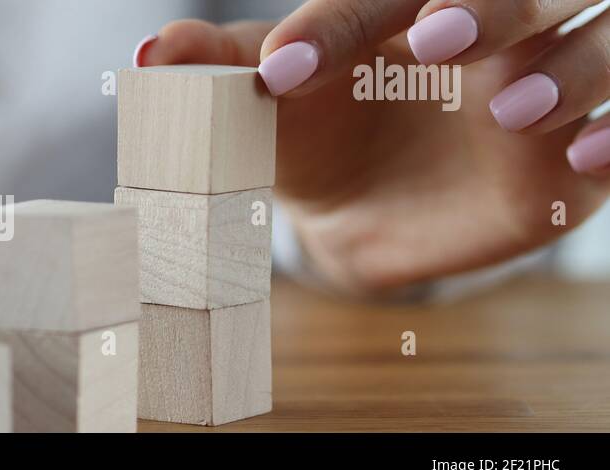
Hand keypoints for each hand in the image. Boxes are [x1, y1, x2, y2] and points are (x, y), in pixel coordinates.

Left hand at [135, 0, 609, 294]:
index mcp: (403, 5)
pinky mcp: (574, 159)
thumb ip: (216, 71)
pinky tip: (580, 157)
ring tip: (507, 108)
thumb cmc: (310, 130)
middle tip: (433, 40)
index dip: (334, 27)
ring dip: (568, 67)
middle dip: (491, 3)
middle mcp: (487, 32)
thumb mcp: (259, 103)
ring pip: (601, 44)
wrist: (355, 207)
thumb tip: (148, 55)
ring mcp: (543, 88)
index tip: (281, 70)